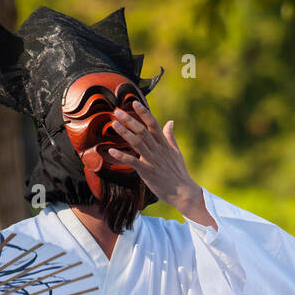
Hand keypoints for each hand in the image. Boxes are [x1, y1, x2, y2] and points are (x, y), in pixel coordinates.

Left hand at [106, 102, 216, 228]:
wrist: (183, 192)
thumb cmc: (178, 173)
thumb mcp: (176, 152)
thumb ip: (170, 136)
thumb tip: (170, 122)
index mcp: (164, 144)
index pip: (153, 124)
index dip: (143, 113)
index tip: (133, 102)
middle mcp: (158, 149)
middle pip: (142, 130)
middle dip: (129, 119)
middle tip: (117, 111)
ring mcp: (153, 160)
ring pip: (137, 143)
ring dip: (125, 133)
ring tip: (114, 124)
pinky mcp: (148, 172)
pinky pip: (133, 162)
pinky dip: (122, 156)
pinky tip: (111, 151)